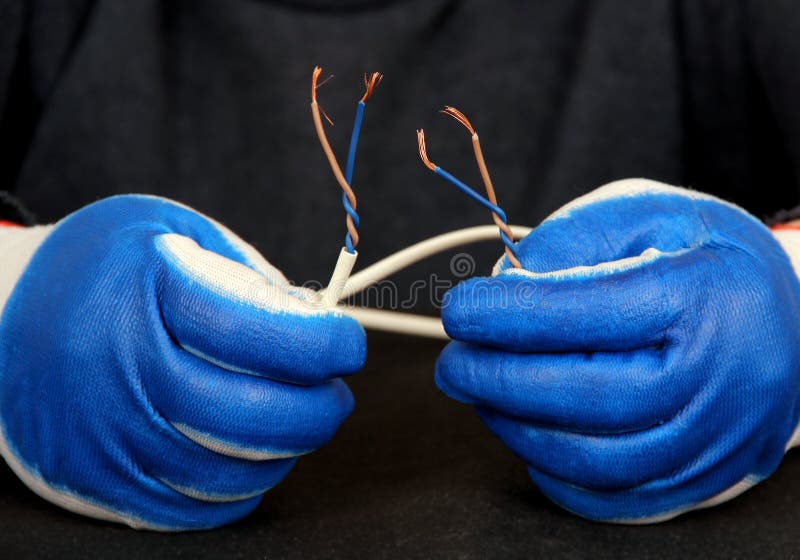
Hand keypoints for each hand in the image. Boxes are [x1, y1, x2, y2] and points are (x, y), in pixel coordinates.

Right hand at [0, 195, 364, 529]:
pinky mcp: (97, 482)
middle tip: (333, 391)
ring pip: (233, 472)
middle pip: (257, 417)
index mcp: (148, 296)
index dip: (327, 344)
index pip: (267, 335)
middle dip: (320, 409)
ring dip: (287, 449)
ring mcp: (105, 438)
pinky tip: (250, 453)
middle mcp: (122, 373)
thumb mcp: (175, 232)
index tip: (346, 343)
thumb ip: (251, 275)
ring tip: (294, 417)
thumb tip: (317, 325)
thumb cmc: (103, 268)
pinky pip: (194, 508)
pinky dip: (241, 485)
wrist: (2, 317)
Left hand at [436, 179, 799, 522]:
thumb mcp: (643, 210)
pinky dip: (560, 476)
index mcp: (705, 296)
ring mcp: (720, 435)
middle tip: (452, 365)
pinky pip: (622, 498)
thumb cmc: (702, 254)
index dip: (512, 314)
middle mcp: (723, 376)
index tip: (459, 311)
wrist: (786, 311)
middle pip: (592, 396)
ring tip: (482, 395)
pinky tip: (526, 437)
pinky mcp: (709, 472)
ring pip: (601, 459)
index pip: (593, 311)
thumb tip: (502, 288)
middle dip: (501, 381)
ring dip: (520, 431)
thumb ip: (570, 239)